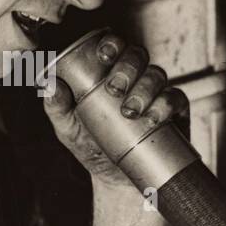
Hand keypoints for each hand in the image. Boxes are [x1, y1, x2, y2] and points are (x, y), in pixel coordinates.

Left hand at [41, 32, 188, 192]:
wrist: (117, 181)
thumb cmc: (91, 148)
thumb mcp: (68, 129)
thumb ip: (57, 108)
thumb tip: (49, 84)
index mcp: (109, 74)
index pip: (114, 47)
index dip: (112, 44)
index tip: (104, 55)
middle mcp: (135, 78)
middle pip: (137, 56)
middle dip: (127, 68)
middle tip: (115, 89)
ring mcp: (156, 93)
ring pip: (157, 74)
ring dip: (144, 88)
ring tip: (131, 111)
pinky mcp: (175, 110)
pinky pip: (176, 97)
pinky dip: (166, 104)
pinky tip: (154, 117)